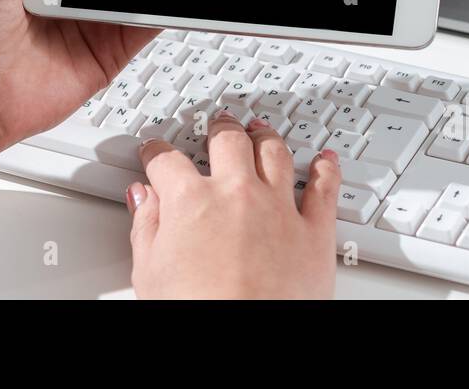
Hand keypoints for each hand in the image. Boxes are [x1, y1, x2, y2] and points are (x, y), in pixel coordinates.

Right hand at [127, 113, 342, 298]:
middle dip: (219, 128)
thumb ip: (145, 227)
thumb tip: (141, 199)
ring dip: (266, 136)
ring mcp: (279, 209)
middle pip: (228, 141)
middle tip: (216, 125)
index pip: (167, 161)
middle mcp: (237, 194)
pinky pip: (325, 190)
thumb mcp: (150, 274)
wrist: (245, 344)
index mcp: (190, 201)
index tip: (155, 152)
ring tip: (260, 130)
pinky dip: (326, 170)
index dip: (157, 152)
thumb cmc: (198, 312)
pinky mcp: (314, 232)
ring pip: (275, 153)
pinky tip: (325, 160)